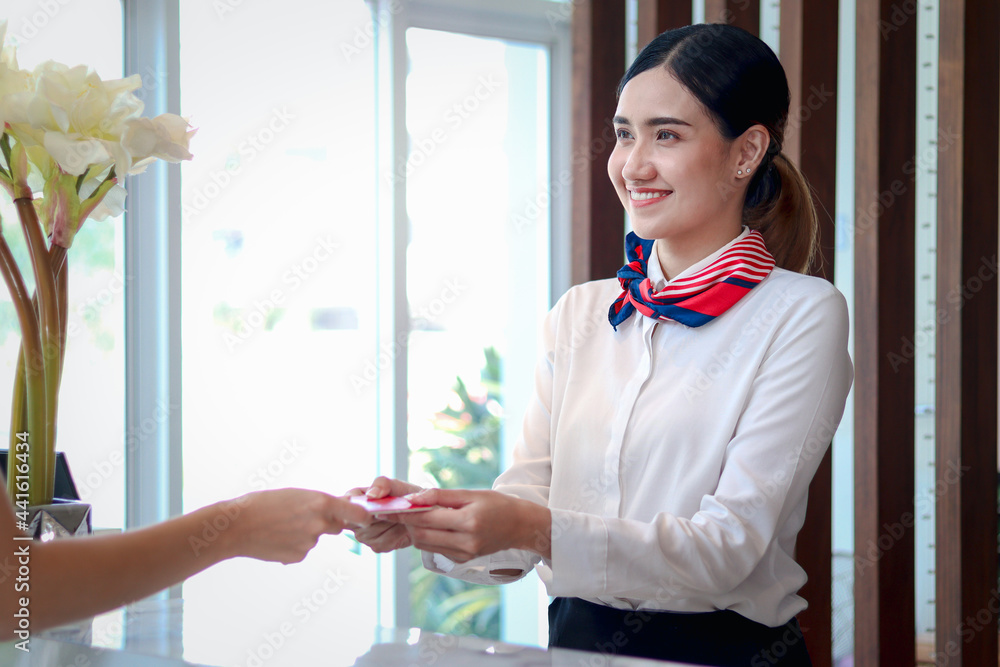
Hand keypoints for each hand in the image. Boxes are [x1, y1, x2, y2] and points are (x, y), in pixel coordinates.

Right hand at [221, 488, 371, 563]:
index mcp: (321, 503)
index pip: (357, 513)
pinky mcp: (298, 556)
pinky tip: (277, 538)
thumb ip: (318, 504)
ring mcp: (309, 543)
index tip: (366, 517)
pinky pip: (302, 549)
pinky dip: (293, 544)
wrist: (237, 527)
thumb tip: (336, 511)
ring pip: (315, 537)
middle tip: (304, 516)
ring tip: (281, 526)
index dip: (363, 516)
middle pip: (336, 526)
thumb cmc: (264, 504)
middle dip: (327, 523)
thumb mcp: (296, 495)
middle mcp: (319, 524)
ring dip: (304, 533)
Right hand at [347, 476, 423, 552]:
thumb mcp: (396, 485)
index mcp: (356, 498)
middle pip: (360, 521)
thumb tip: (372, 494)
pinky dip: (397, 535)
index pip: (346, 503)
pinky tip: (402, 527)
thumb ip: (383, 484)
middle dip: (380, 515)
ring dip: (391, 525)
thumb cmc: (404, 495)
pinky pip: (384, 542)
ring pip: (373, 533)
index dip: (355, 506)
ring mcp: (364, 534)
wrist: (422, 512)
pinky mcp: (376, 545)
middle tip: (394, 509)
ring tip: (401, 517)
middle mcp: (355, 518)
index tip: (371, 506)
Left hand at [386, 489, 550, 562]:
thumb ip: (441, 496)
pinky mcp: (462, 561)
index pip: (425, 519)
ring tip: (411, 516)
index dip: (403, 514)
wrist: (519, 526)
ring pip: (425, 545)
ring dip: (414, 531)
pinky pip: (436, 549)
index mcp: (468, 522)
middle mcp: (465, 543)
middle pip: (420, 536)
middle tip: (394, 511)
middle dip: (404, 524)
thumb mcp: (471, 494)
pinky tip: (429, 526)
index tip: (386, 507)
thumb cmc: (496, 505)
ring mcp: (463, 555)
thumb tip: (414, 497)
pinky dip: (428, 538)